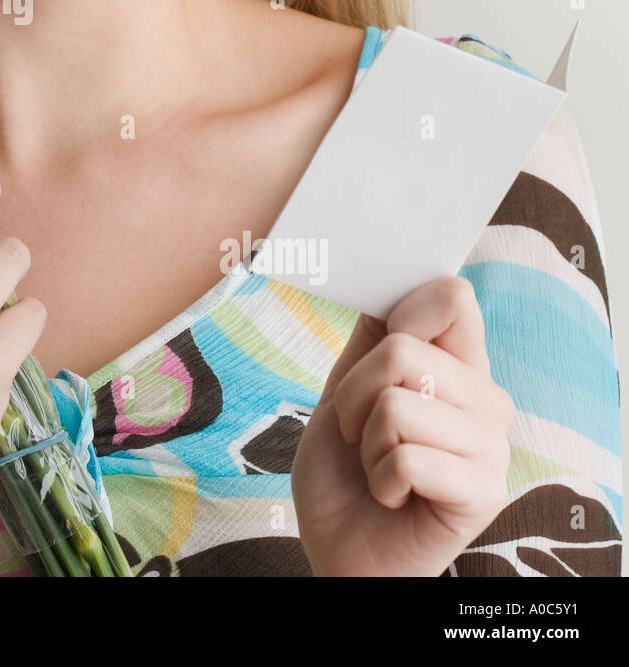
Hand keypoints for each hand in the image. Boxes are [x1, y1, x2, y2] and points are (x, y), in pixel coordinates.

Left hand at [292, 276, 514, 576]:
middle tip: (363, 434)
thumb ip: (372, 340)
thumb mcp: (345, 392)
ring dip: (367, 444)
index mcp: (457, 367)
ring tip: (380, 468)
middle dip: (354, 396)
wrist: (341, 548)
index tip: (381, 344)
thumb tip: (389, 286)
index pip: (453, 298)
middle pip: (404, 351)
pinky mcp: (485, 492)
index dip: (402, 311)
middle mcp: (485, 400)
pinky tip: (394, 497)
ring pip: (398, 406)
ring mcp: (491, 446)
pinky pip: (407, 457)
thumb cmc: (344, 471)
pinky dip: (381, 479)